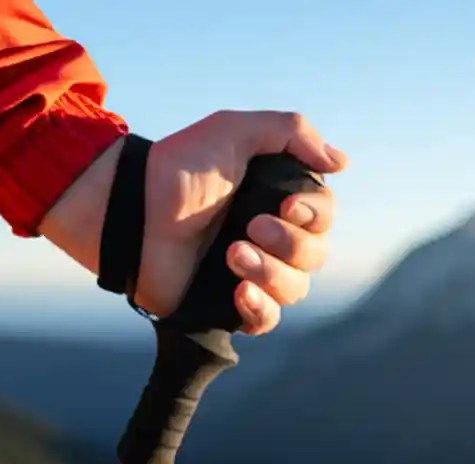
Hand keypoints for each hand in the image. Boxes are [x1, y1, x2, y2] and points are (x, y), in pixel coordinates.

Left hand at [40, 110, 348, 333]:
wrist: (131, 207)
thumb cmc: (178, 168)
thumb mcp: (234, 131)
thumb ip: (291, 132)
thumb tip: (343, 163)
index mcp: (277, 201)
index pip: (323, 217)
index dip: (314, 214)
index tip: (288, 204)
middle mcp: (271, 240)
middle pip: (316, 255)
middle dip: (291, 243)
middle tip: (251, 226)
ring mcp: (250, 274)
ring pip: (295, 289)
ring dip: (271, 272)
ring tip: (232, 254)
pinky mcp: (227, 306)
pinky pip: (266, 321)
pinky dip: (260, 309)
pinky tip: (240, 291)